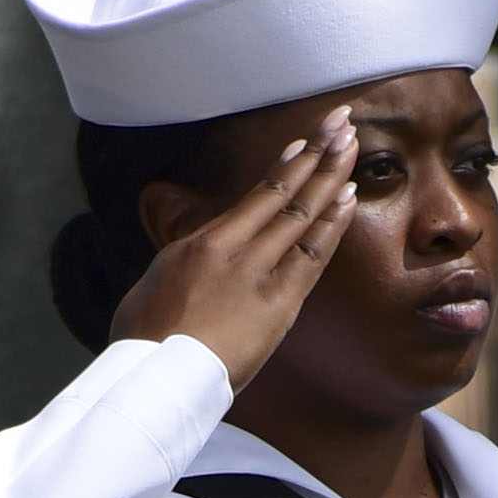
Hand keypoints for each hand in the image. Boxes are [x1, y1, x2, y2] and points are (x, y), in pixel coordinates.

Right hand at [111, 113, 358, 386]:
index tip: (306, 144)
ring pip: (301, 215)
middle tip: (341, 121)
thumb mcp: (156, 291)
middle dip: (317, 154)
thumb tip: (187, 269)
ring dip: (330, 177)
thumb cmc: (145, 343)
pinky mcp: (277, 305)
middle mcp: (233, 248)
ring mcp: (257, 273)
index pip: (254, 198)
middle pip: (284, 193)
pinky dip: (332, 225)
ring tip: (351, 144)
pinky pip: (312, 257)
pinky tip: (349, 198)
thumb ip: (182, 272)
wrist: (153, 375)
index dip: (285, 168)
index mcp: (201, 244)